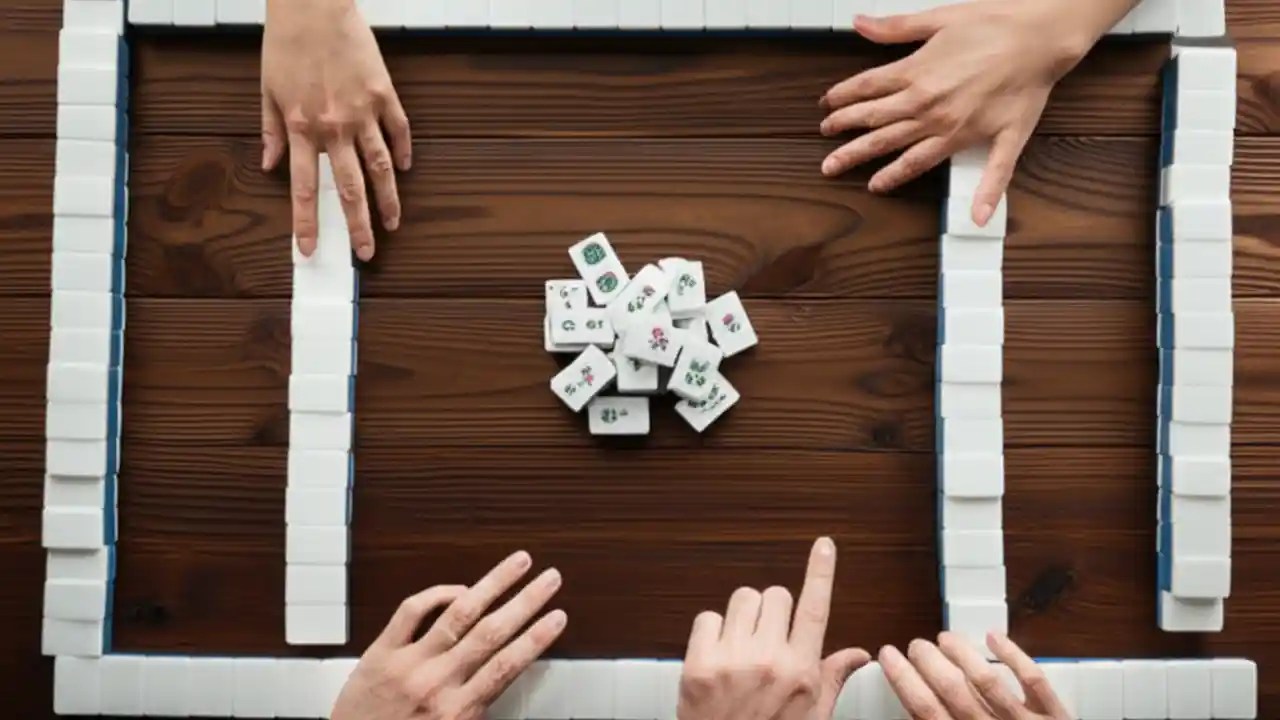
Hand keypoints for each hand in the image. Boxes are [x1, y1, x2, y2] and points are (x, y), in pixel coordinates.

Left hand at [262, 0, 410, 261]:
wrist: (313, 4)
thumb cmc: (286, 42)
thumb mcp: (267, 88)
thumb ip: (271, 130)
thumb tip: (270, 165)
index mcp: (301, 128)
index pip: (305, 189)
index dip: (308, 223)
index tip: (310, 250)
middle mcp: (334, 127)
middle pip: (350, 189)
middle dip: (358, 227)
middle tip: (367, 254)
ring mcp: (362, 112)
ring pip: (381, 168)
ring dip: (389, 200)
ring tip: (394, 223)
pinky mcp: (383, 94)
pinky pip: (399, 130)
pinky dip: (404, 151)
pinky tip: (405, 169)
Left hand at [329, 551, 566, 719]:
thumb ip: (475, 710)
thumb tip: (504, 676)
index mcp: (457, 712)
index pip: (507, 666)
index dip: (536, 638)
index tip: (557, 617)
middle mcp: (436, 684)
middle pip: (491, 633)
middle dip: (526, 602)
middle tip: (550, 579)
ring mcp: (409, 663)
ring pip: (459, 614)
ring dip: (493, 585)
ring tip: (517, 564)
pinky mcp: (381, 652)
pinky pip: (412, 611)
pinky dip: (438, 594)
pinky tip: (460, 587)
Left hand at [676, 537, 870, 719]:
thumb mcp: (811, 716)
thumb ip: (832, 678)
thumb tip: (860, 653)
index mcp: (801, 672)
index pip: (815, 609)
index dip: (821, 572)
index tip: (824, 546)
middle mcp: (770, 661)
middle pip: (776, 595)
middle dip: (772, 610)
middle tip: (765, 636)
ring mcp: (734, 660)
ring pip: (742, 598)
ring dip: (742, 615)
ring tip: (740, 645)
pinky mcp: (700, 664)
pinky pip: (708, 617)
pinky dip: (711, 631)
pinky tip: (716, 655)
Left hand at [819, 0, 1100, 226]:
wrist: (1041, 32)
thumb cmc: (994, 22)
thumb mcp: (938, 18)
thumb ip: (894, 28)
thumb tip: (858, 23)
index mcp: (916, 75)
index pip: (867, 93)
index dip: (841, 103)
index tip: (825, 112)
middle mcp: (931, 106)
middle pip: (878, 127)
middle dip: (848, 144)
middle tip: (828, 162)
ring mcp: (960, 127)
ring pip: (912, 154)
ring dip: (886, 169)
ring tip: (866, 184)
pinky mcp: (997, 136)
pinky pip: (993, 172)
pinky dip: (988, 195)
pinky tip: (979, 217)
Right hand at [879, 631, 1070, 719]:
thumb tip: (911, 713)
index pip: (924, 708)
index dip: (903, 678)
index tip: (889, 655)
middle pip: (952, 690)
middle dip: (928, 661)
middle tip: (916, 645)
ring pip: (987, 681)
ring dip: (962, 654)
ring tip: (945, 637)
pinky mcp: (1055, 718)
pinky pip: (1033, 681)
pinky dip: (1013, 656)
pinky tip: (993, 637)